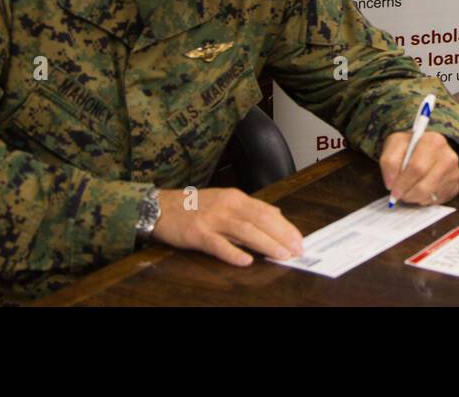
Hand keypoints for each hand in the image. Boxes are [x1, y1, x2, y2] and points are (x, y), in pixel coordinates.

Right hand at [153, 188, 302, 265]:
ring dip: (266, 244)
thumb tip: (277, 214)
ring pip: (244, 231)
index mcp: (236, 198)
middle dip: (281, 236)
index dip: (285, 226)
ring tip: (281, 255)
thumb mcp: (225, 200)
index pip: (267, 211)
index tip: (298, 239)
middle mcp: (227, 206)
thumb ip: (250, 208)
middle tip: (297, 249)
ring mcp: (212, 219)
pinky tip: (246, 261)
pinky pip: (218, 244)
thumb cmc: (194, 206)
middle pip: (260, 220)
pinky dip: (233, 253)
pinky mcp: (197, 233)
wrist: (160, 207)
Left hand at [380, 131, 458, 204]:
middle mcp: (448, 157)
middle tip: (399, 195)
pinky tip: (419, 190)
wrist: (425, 148)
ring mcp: (454, 173)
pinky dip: (424, 200)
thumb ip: (389, 162)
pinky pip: (436, 201)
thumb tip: (391, 183)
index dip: (402, 183)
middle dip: (407, 194)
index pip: (417, 168)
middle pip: (424, 186)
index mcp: (434, 141)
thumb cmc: (409, 147)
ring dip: (414, 198)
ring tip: (408, 190)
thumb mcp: (395, 145)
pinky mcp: (455, 186)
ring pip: (429, 195)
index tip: (393, 190)